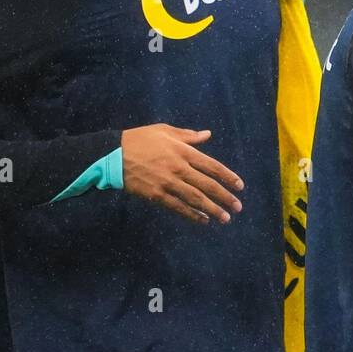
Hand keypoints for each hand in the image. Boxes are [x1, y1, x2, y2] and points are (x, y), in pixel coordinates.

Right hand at [121, 124, 243, 224]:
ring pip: (195, 198)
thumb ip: (188, 135)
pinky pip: (178, 207)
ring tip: (226, 218)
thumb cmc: (139, 139)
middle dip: (225, 197)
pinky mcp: (156, 195)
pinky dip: (192, 214)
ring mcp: (168, 183)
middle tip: (238, 207)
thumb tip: (207, 134)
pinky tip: (203, 220)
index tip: (240, 186)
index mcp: (183, 151)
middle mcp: (179, 168)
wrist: (112, 154)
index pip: (212, 166)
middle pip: (207, 185)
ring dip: (212, 209)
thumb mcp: (164, 130)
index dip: (228, 177)